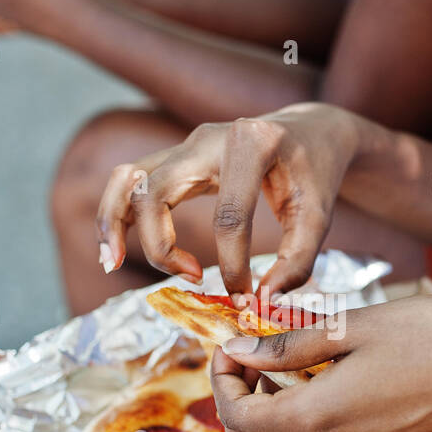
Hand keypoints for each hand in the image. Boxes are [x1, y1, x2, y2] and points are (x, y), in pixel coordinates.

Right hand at [95, 103, 364, 297]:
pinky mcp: (175, 157)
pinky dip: (116, 215)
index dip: (233, 264)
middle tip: (190, 278)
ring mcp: (186, 144)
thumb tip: (263, 301)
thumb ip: (298, 260)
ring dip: (114, 223)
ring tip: (112, 263)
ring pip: (128, 178)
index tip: (244, 294)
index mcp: (252, 145)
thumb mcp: (320, 215)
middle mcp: (209, 138)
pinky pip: (130, 181)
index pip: (229, 216)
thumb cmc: (315, 173)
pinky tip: (113, 251)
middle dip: (160, 244)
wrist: (309, 131)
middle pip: (157, 191)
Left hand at [209, 296, 431, 431]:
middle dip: (232, 398)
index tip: (234, 339)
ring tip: (280, 355)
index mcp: (317, 417)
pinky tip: (312, 370)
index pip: (236, 416)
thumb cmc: (431, 336)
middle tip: (248, 352)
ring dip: (260, 405)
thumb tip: (236, 350)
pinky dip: (290, 411)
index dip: (221, 378)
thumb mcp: (352, 328)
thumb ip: (288, 345)